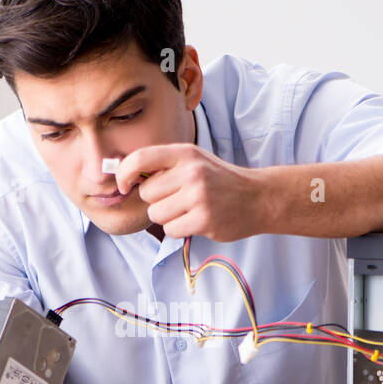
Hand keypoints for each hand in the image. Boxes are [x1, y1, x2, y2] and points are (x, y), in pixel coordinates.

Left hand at [116, 143, 271, 241]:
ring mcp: (199, 196)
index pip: (140, 158)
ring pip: (156, 214)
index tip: (123, 185)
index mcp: (185, 153)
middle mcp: (191, 172)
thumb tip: (124, 177)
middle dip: (157, 200)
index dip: (124, 173)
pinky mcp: (204, 219)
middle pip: (146, 193)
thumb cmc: (220, 181)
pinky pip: (171, 230)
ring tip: (189, 210)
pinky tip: (197, 221)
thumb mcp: (194, 161)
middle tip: (180, 199)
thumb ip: (164, 166)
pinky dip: (179, 229)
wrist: (258, 198)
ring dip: (168, 217)